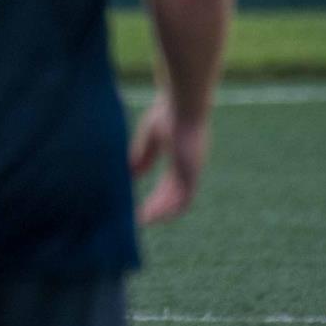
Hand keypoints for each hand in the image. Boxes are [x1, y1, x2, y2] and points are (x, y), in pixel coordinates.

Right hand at [130, 98, 208, 224]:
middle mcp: (189, 169)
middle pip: (173, 196)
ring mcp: (192, 172)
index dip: (157, 197)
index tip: (142, 207)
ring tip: (142, 220)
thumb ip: (143, 155)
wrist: (184, 105)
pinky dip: (167, 209)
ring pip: (178, 201)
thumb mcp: (150, 136)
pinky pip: (182, 200)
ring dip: (160, 212)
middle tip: (140, 218)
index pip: (169, 184)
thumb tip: (133, 174)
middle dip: (157, 208)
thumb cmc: (167, 113)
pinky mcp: (192, 174)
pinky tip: (151, 214)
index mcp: (181, 159)